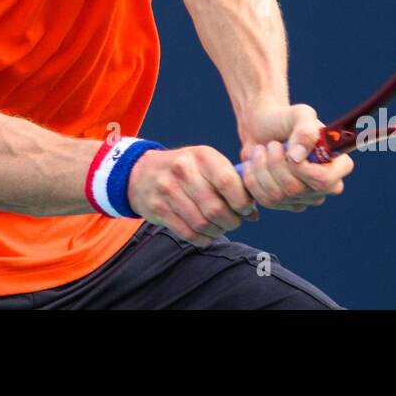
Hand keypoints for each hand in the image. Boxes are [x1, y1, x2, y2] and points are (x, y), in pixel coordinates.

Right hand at [126, 145, 259, 247]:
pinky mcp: (158, 209)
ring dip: (217, 231)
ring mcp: (167, 190)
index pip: (228, 182)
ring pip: (202, 223)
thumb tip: (254, 213)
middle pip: (216, 208)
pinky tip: (206, 234)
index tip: (246, 209)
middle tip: (234, 222)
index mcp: (201, 156)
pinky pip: (188, 233)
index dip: (242, 201)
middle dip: (231, 221)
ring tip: (220, 228)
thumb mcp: (206, 163)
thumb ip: (231, 183)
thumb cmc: (185, 169)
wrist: (142, 172)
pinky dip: (203, 239)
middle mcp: (183, 170)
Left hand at [238, 101, 354, 212]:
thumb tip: (299, 156)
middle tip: (272, 145)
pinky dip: (252, 178)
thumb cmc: (285, 120)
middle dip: (276, 164)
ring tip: (262, 150)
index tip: (290, 151)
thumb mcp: (299, 114)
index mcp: (338, 165)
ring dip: (262, 167)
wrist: (261, 128)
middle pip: (296, 190)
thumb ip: (306, 129)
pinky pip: (264, 199)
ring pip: (277, 195)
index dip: (304, 169)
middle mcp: (325, 187)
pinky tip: (254, 163)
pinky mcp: (283, 204)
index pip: (327, 182)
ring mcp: (304, 198)